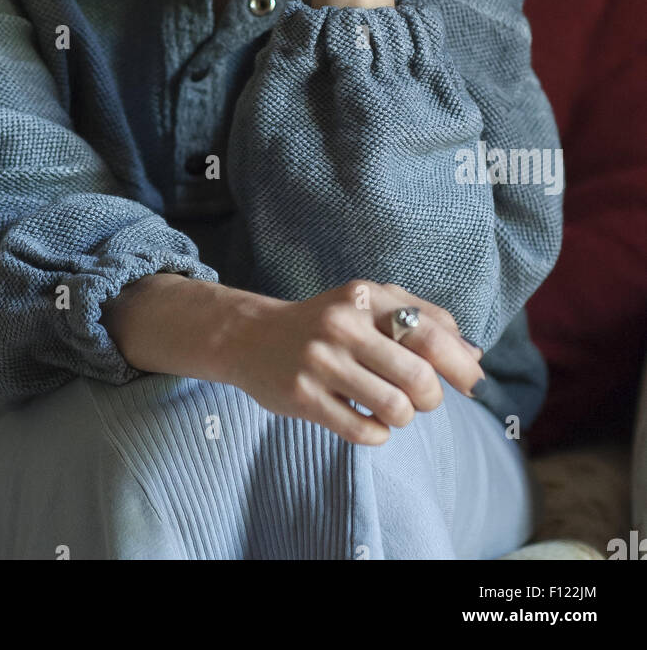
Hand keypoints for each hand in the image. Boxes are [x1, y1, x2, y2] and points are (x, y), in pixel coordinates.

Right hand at [221, 279, 485, 446]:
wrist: (253, 336)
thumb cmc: (326, 323)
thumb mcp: (370, 304)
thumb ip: (424, 320)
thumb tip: (475, 356)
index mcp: (365, 296)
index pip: (432, 333)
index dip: (462, 366)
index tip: (473, 384)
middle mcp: (343, 324)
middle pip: (419, 377)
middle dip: (432, 398)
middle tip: (423, 399)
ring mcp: (320, 361)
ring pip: (395, 409)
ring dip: (404, 417)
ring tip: (391, 408)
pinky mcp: (303, 396)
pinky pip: (364, 431)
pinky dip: (378, 433)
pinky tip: (368, 419)